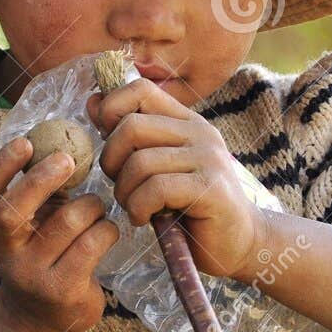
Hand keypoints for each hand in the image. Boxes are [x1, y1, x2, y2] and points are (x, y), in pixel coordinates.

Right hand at [0, 135, 121, 331]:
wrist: (41, 321)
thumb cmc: (41, 257)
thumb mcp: (29, 226)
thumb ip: (38, 193)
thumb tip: (63, 137)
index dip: (0, 165)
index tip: (26, 142)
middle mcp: (5, 251)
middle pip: (13, 210)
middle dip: (41, 180)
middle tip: (68, 159)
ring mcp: (33, 273)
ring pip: (66, 222)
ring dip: (91, 205)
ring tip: (97, 207)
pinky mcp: (62, 289)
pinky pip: (91, 244)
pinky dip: (106, 229)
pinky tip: (108, 231)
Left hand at [86, 78, 264, 280]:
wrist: (239, 242)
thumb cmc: (190, 207)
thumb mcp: (157, 166)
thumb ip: (129, 137)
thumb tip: (92, 103)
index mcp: (186, 121)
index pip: (139, 89)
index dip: (111, 111)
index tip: (109, 145)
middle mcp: (200, 133)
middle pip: (131, 126)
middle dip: (111, 161)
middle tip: (121, 186)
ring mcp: (208, 158)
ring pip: (140, 162)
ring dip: (125, 192)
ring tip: (135, 208)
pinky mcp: (210, 189)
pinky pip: (156, 189)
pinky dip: (139, 208)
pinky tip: (145, 218)